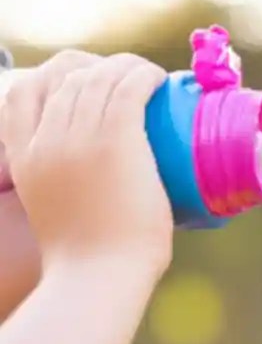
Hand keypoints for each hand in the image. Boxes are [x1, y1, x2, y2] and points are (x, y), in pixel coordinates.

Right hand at [0, 52, 171, 274]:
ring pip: (99, 78)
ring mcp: (80, 138)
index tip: (83, 81)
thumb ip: (64, 190)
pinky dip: (142, 75)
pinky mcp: (116, 141)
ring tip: (146, 74)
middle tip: (128, 78)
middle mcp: (46, 140)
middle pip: (66, 78)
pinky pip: (128, 89)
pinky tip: (156, 78)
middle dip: (96, 68)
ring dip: (125, 66)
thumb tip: (98, 189)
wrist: (99, 276)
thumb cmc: (89, 261)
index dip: (54, 77)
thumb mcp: (55, 213)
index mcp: (24, 157)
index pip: (23, 93)